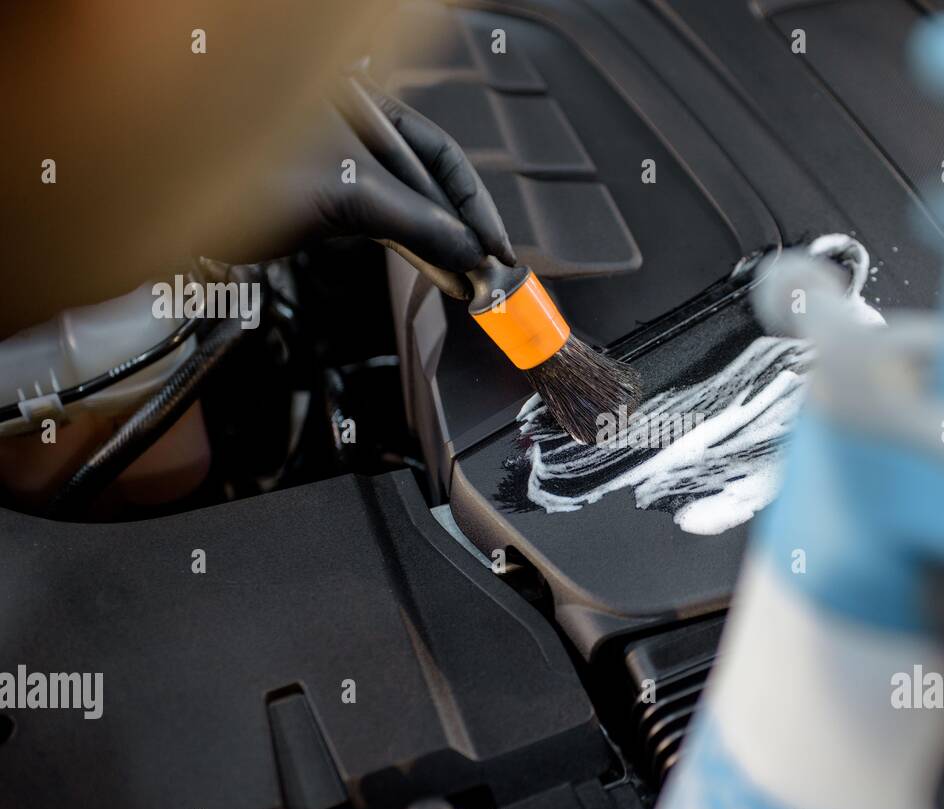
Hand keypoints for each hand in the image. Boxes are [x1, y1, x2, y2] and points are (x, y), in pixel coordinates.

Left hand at [194, 85, 513, 292]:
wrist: (154, 202)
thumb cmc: (230, 172)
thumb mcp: (343, 193)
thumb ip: (415, 220)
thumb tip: (468, 252)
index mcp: (361, 102)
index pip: (441, 153)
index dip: (475, 204)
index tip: (498, 250)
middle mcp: (350, 127)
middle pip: (427, 179)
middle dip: (461, 227)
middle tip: (490, 274)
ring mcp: (332, 162)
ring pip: (404, 204)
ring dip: (436, 244)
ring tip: (465, 280)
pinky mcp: (316, 198)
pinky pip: (378, 219)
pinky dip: (406, 246)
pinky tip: (430, 268)